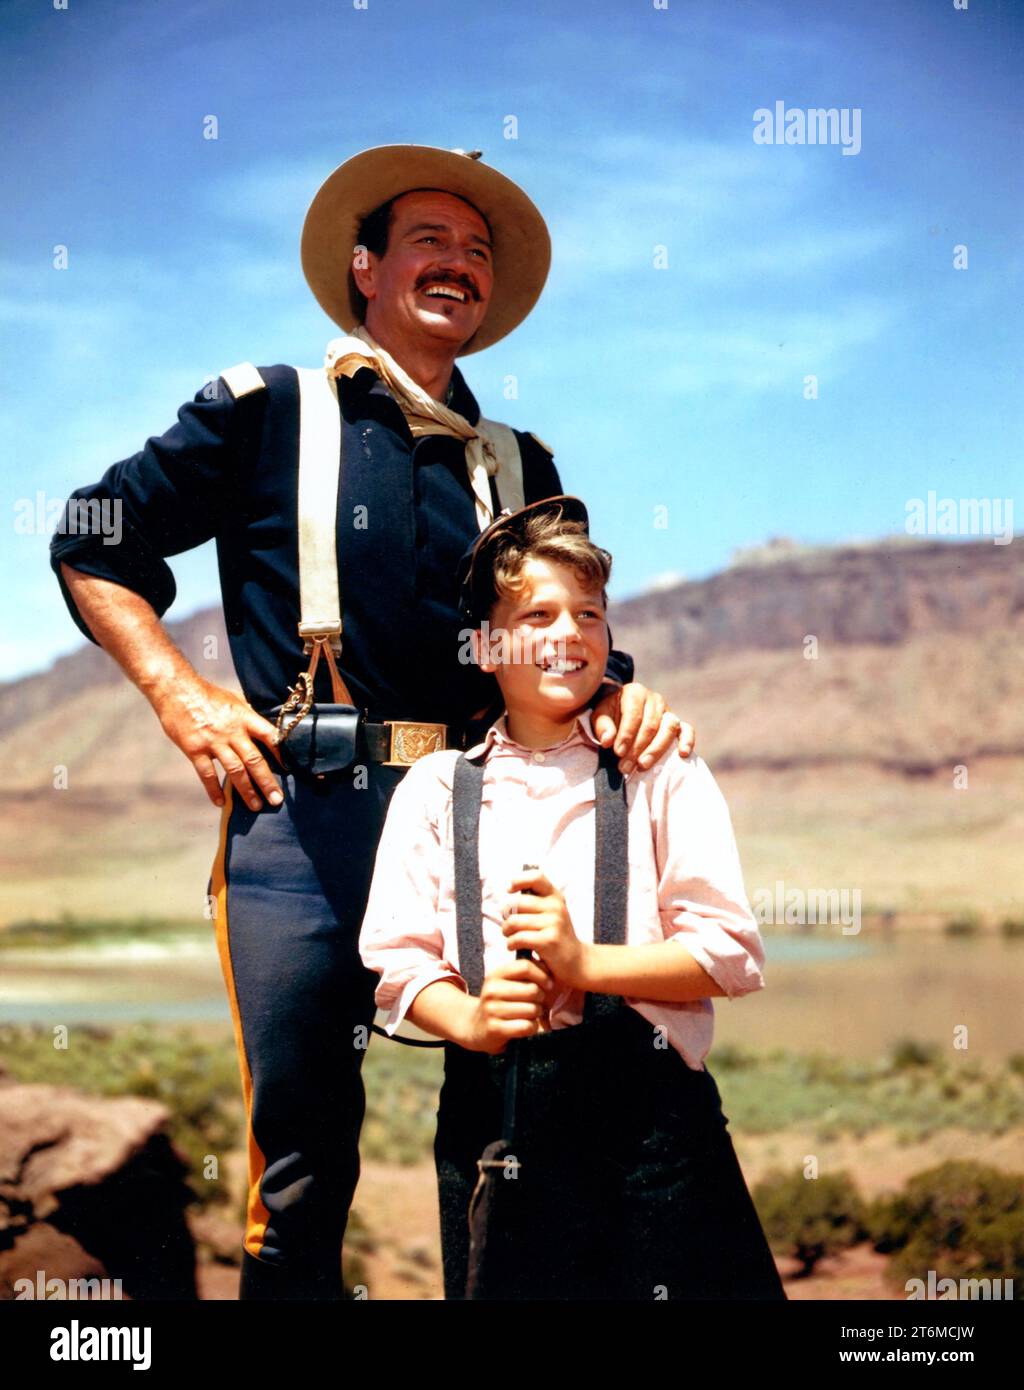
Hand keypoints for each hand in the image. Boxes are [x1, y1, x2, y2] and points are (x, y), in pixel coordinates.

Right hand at [153, 675, 284, 810]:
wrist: (176, 690)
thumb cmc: (207, 694)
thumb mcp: (234, 699)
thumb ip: (248, 715)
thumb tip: (263, 728)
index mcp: (245, 717)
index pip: (269, 736)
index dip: (281, 753)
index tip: (290, 769)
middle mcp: (232, 731)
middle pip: (255, 760)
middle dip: (267, 782)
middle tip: (277, 800)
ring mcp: (213, 741)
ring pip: (235, 770)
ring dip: (247, 790)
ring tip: (256, 806)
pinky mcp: (195, 749)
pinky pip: (207, 774)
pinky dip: (214, 790)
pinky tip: (221, 802)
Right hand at [462, 956, 554, 1054]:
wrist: (477, 1027)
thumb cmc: (501, 1002)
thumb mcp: (507, 983)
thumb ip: (525, 973)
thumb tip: (547, 965)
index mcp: (496, 975)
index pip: (525, 966)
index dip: (542, 975)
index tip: (548, 984)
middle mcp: (492, 990)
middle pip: (532, 989)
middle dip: (542, 998)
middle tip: (538, 1003)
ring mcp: (491, 1010)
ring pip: (532, 1009)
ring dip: (537, 1014)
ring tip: (530, 1014)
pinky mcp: (495, 1029)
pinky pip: (526, 1026)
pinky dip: (532, 1027)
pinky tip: (526, 1026)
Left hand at [501, 868, 589, 990]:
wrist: (576, 962)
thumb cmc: (556, 936)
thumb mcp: (552, 913)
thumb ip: (535, 901)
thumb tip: (509, 890)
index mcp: (555, 897)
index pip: (536, 877)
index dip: (518, 880)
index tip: (509, 890)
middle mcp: (556, 907)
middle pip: (516, 903)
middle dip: (506, 916)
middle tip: (508, 926)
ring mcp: (554, 923)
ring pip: (515, 922)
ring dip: (506, 931)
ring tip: (510, 937)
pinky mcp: (549, 940)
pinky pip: (518, 938)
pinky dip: (511, 944)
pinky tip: (514, 947)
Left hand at [591, 681, 694, 774]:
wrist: (622, 709)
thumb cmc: (610, 714)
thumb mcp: (599, 716)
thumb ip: (602, 726)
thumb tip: (608, 740)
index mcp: (634, 692)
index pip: (633, 714)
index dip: (626, 735)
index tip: (618, 752)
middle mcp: (654, 699)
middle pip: (651, 725)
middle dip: (637, 748)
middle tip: (625, 766)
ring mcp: (668, 711)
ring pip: (669, 728)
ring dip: (656, 749)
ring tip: (642, 765)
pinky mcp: (677, 723)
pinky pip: (687, 729)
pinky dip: (687, 741)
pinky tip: (683, 754)